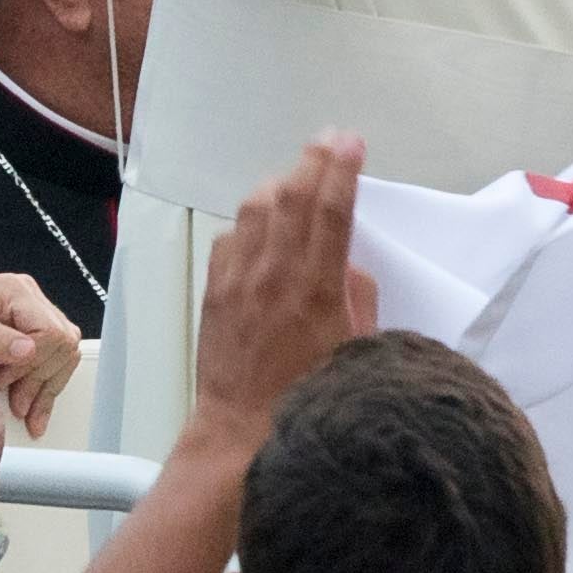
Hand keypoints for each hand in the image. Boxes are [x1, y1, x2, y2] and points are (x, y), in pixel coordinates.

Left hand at [0, 272, 82, 435]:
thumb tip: (27, 350)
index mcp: (11, 289)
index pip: (49, 331)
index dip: (31, 363)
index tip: (2, 381)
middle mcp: (27, 297)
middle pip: (62, 344)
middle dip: (39, 379)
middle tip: (11, 402)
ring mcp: (31, 314)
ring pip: (66, 354)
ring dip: (46, 386)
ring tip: (19, 408)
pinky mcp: (30, 333)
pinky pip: (58, 361)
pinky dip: (48, 389)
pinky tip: (35, 411)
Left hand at [185, 135, 366, 448]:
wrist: (241, 432)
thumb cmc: (311, 396)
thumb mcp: (357, 349)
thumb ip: (358, 294)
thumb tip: (347, 260)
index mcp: (318, 288)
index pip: (332, 210)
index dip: (342, 169)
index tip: (351, 142)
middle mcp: (275, 274)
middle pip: (293, 196)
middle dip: (314, 160)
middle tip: (329, 140)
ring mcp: (239, 279)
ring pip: (256, 207)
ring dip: (280, 183)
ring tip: (297, 176)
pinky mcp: (214, 290)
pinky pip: (230, 237)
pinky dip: (249, 221)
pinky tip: (261, 224)